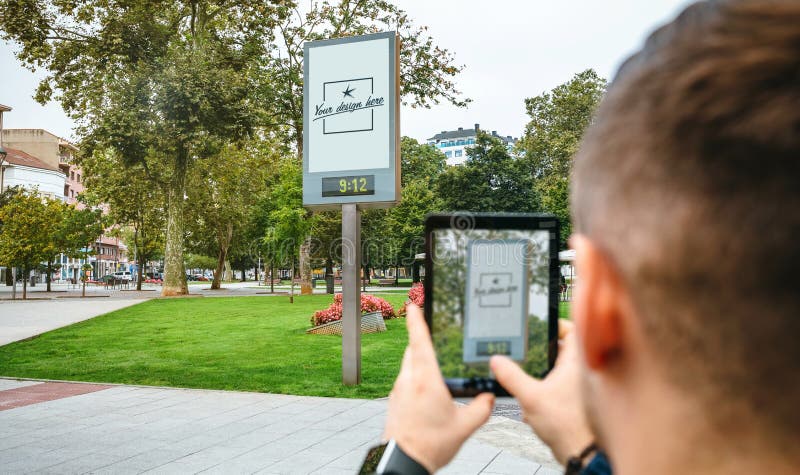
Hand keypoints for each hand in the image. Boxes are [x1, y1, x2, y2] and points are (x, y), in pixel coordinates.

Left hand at [383, 304, 494, 472]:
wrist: (404, 461)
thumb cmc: (430, 445)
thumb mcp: (465, 426)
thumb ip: (481, 408)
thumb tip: (490, 397)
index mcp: (426, 380)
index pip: (420, 341)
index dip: (417, 321)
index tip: (413, 306)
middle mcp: (408, 381)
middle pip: (414, 350)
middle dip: (423, 343)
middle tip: (435, 339)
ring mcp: (399, 390)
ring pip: (409, 365)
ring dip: (420, 363)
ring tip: (437, 374)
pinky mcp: (395, 401)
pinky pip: (406, 381)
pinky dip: (416, 378)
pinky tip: (428, 393)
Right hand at [490, 320, 593, 464]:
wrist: (577, 451)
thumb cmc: (566, 425)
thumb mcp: (531, 396)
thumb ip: (511, 376)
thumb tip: (497, 361)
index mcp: (574, 363)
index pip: (572, 331)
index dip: (558, 324)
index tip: (544, 323)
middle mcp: (578, 373)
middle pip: (561, 350)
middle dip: (543, 350)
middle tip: (529, 348)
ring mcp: (575, 387)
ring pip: (556, 370)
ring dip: (542, 372)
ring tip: (528, 375)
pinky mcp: (570, 401)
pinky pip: (555, 388)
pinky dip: (543, 389)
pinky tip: (531, 400)